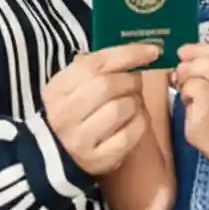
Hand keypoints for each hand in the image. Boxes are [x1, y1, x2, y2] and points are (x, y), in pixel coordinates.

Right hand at [43, 43, 159, 174]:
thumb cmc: (77, 111)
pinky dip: (140, 123)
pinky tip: (133, 121)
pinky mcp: (98, 159)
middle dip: (131, 80)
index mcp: (56, 89)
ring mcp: (79, 140)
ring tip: (130, 104)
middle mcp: (63, 114)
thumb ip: (101, 66)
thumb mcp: (77, 86)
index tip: (152, 50)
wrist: (62, 155)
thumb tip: (142, 50)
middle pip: (108, 85)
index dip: (127, 53)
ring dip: (135, 102)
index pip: (94, 63)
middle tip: (135, 82)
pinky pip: (130, 134)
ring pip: (122, 108)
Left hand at [172, 44, 208, 151]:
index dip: (194, 50)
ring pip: (202, 67)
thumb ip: (198, 69)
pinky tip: (188, 103)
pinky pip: (195, 86)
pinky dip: (186, 92)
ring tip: (186, 93)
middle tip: (182, 82)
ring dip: (187, 78)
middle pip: (208, 57)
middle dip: (188, 66)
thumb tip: (179, 57)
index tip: (183, 60)